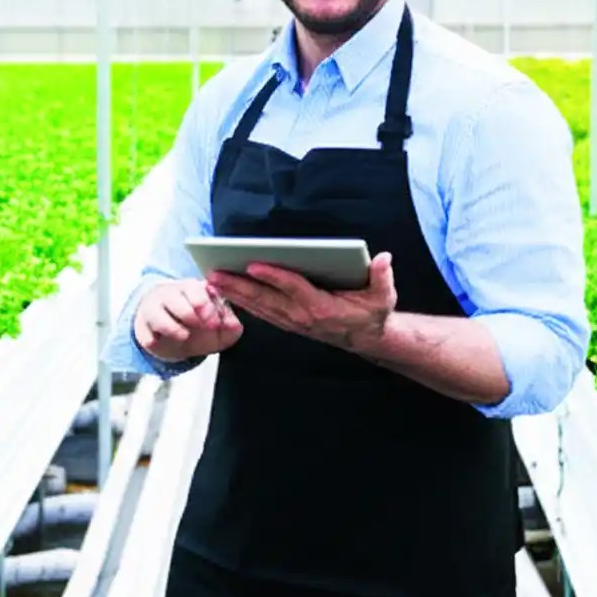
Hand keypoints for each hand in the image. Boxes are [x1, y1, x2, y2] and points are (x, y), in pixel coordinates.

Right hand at [134, 279, 243, 361]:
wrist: (173, 338)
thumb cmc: (198, 326)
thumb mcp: (219, 328)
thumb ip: (230, 325)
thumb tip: (234, 325)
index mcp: (192, 290)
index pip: (195, 289)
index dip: (205, 305)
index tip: (213, 322)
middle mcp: (170, 295)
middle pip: (174, 297)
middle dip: (188, 313)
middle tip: (199, 326)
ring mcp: (153, 310)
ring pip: (156, 313)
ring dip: (172, 327)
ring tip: (184, 335)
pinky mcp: (142, 328)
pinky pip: (145, 334)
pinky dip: (154, 341)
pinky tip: (162, 342)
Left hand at [206, 252, 396, 352]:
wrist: (366, 338)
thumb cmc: (372, 313)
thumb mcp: (383, 296)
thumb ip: (383, 277)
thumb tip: (384, 258)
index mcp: (322, 308)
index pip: (294, 289)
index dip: (274, 276)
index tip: (254, 265)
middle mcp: (303, 317)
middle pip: (267, 299)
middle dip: (239, 286)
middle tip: (215, 274)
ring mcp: (293, 322)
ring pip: (259, 307)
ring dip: (235, 294)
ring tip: (212, 279)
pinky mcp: (288, 322)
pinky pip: (261, 312)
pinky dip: (243, 302)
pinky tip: (227, 291)